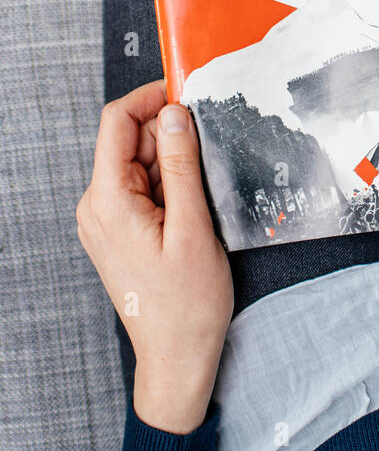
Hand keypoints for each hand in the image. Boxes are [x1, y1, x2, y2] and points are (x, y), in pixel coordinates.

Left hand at [76, 80, 233, 432]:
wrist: (177, 355)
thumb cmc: (187, 304)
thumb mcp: (194, 226)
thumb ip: (181, 165)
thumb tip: (176, 115)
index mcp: (107, 200)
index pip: (116, 122)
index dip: (151, 99)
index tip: (188, 95)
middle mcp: (96, 206)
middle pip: (129, 142)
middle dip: (170, 137)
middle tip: (211, 153)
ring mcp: (104, 220)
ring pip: (139, 165)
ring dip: (173, 165)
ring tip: (204, 195)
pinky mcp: (118, 231)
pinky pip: (141, 190)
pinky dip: (169, 187)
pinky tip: (193, 210)